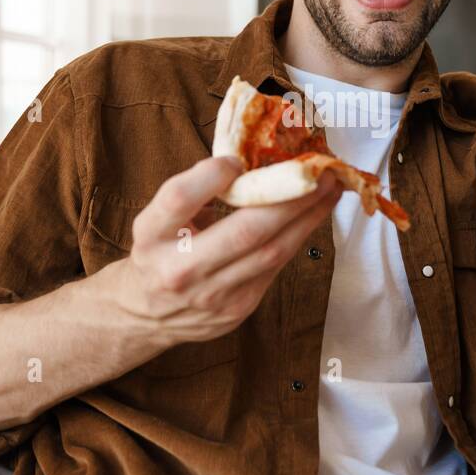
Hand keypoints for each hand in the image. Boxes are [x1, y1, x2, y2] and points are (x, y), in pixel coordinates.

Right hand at [99, 156, 340, 346]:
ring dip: (307, 218)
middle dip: (289, 199)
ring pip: (271, 253)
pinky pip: (275, 268)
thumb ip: (192, 192)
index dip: (211, 175)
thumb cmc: (158, 252)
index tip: (237, 159)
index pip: (179, 199)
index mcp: (150, 237)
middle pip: (242, 231)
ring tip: (329, 189)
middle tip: (319, 171)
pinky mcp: (238, 309)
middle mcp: (178, 269)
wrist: (145, 315)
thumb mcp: (157, 219)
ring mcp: (212, 295)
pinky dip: (297, 237)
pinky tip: (313, 215)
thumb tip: (246, 160)